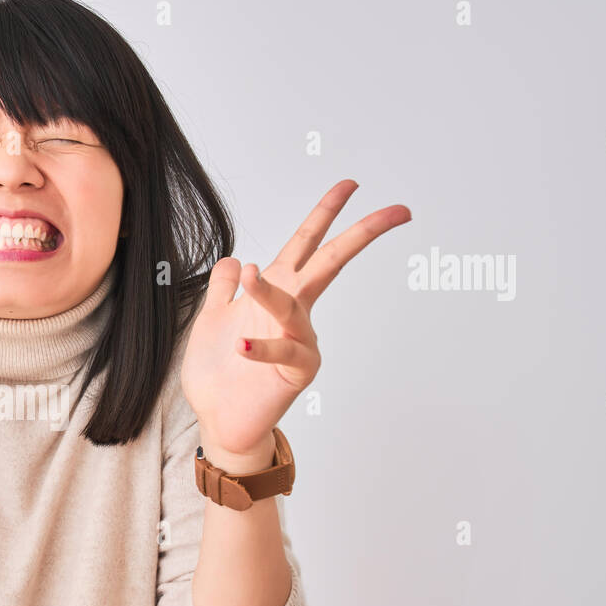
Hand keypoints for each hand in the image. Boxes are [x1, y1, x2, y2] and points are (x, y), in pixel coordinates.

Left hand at [180, 180, 410, 463]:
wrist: (217, 421)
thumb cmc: (219, 375)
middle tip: (395, 211)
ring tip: (251, 278)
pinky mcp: (295, 373)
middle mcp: (293, 313)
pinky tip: (241, 345)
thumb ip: (222, 290)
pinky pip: (282, 353)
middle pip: (329, 264)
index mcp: (275, 294)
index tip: (351, 185)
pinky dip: (261, 347)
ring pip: (293, 306)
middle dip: (358, 235)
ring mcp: (298, 342)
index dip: (325, 214)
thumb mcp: (211, 320)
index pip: (305, 245)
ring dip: (271, 292)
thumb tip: (234, 259)